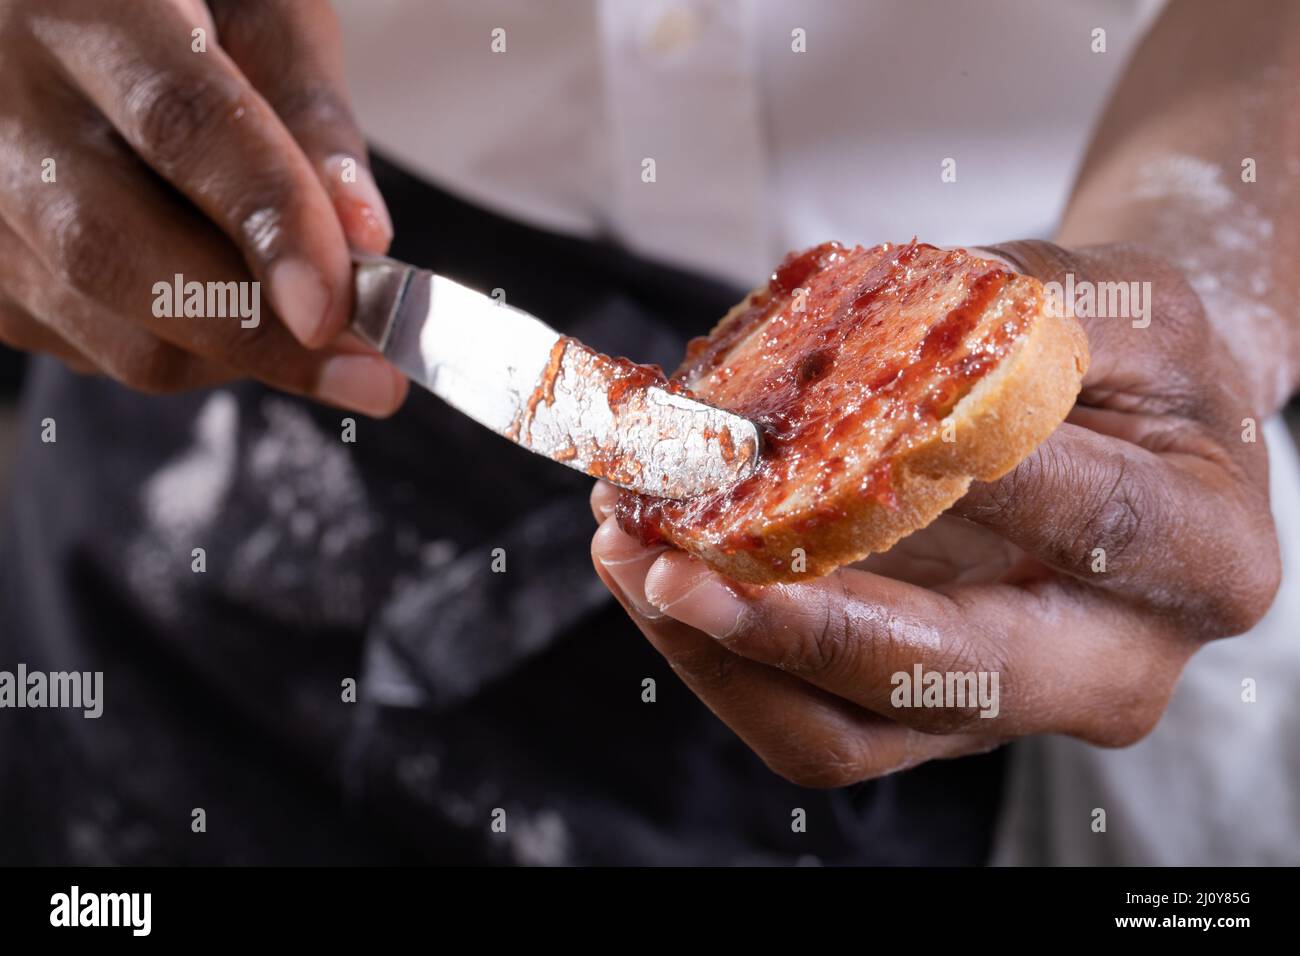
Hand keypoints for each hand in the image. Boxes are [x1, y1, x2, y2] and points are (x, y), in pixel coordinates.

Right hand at [0, 0, 405, 414]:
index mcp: (74, 6)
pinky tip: (222, 300)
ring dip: (235, 354)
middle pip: (113, 251)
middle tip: (370, 371)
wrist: (48, 23)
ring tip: (314, 326)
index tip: (334, 306)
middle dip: (258, 334)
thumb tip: (362, 237)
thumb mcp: (261, 8)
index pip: (177, 123)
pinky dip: (187, 353)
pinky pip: (95, 353)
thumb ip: (310, 111)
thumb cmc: (176, 3)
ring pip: (107, 327)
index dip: (267, 223)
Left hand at [590, 240, 1281, 787]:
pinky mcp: (922, 713)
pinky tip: (655, 566)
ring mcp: (1003, 706)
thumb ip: (1018, 311)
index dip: (971, 479)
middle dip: (788, 623)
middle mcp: (1108, 665)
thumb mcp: (1122, 300)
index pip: (1089, 524)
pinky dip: (718, 654)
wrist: (1134, 427)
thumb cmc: (1134, 360)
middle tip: (667, 556)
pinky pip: (804, 718)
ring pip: (842, 731)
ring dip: (718, 650)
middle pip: (940, 680)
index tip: (850, 432)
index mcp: (1198, 557)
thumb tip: (849, 343)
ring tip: (626, 549)